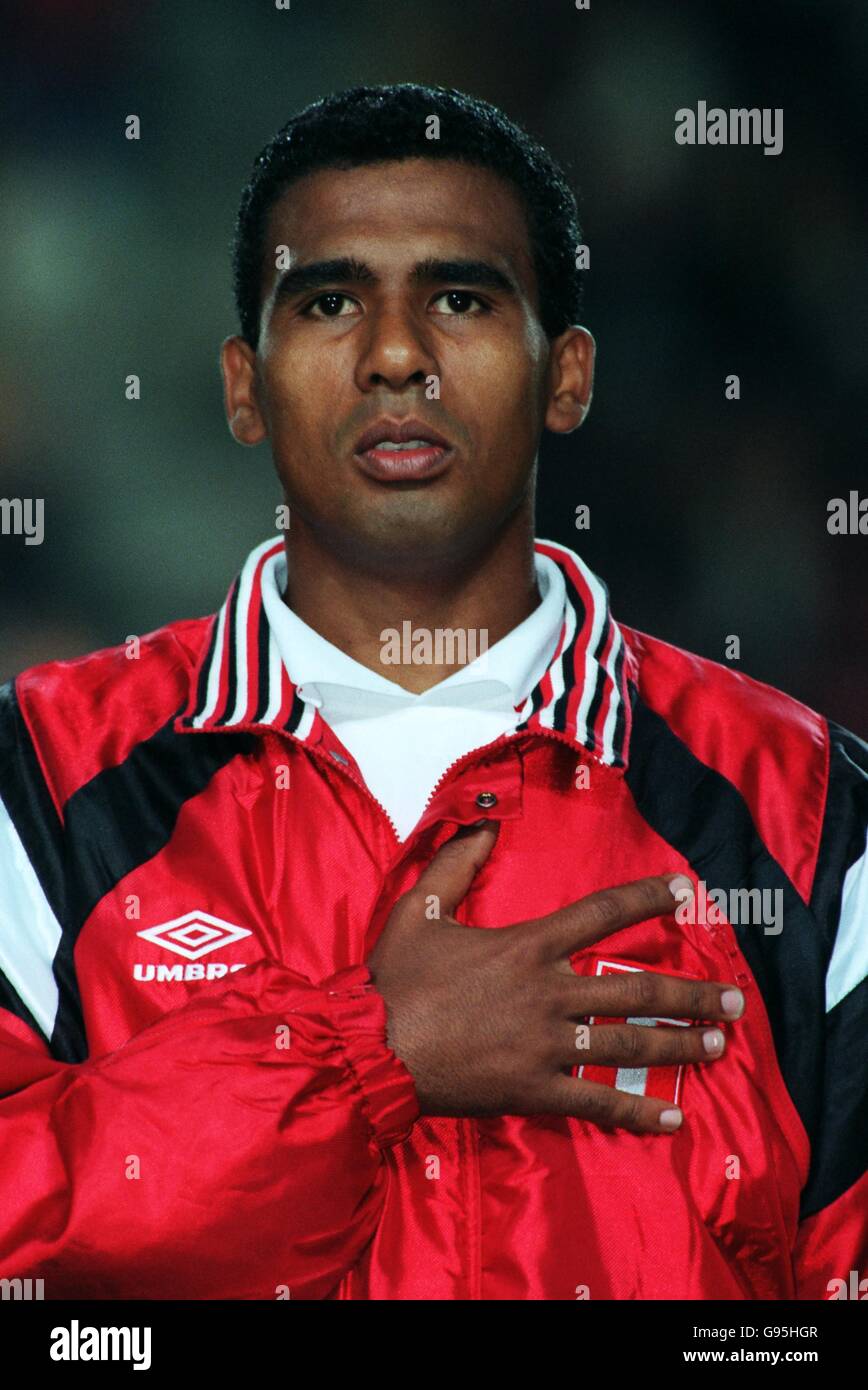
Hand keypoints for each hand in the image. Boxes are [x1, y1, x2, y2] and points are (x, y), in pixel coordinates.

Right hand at [367, 822, 744, 1132]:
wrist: (372, 1048)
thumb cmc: (395, 980)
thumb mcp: (419, 909)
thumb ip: (455, 864)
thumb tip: (483, 823)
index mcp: (527, 946)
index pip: (600, 914)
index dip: (646, 899)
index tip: (685, 893)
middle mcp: (549, 992)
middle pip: (636, 988)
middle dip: (690, 993)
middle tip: (734, 1000)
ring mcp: (547, 1044)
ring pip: (629, 1044)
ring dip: (679, 1045)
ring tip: (717, 1045)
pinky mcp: (535, 1089)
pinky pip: (597, 1101)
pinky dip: (637, 1113)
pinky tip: (674, 1120)